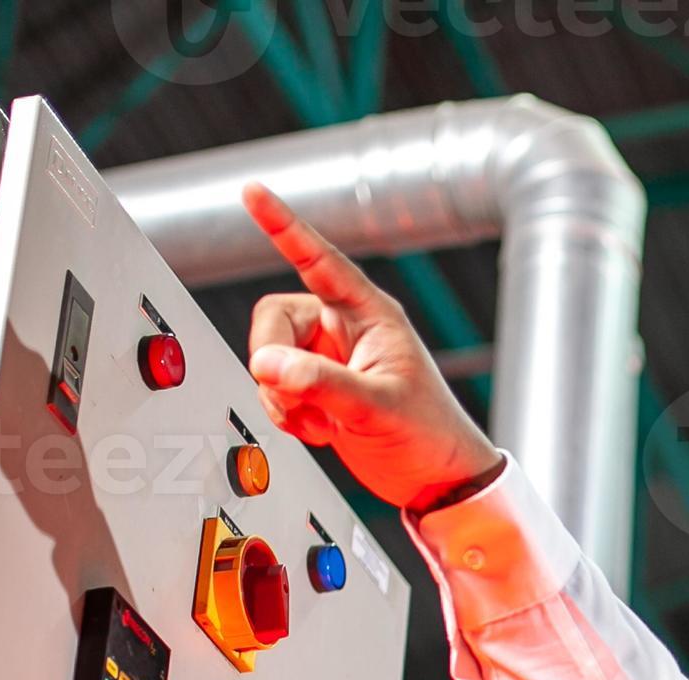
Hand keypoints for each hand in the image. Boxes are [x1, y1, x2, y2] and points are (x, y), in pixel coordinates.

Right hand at [239, 183, 504, 511]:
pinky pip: (274, 387)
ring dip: (281, 395)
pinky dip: (285, 412)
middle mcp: (344, 328)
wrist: (436, 479)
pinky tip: (319, 429)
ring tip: (319, 421)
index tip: (252, 192)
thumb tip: (267, 365)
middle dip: (273, 362)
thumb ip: (321, 384)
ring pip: (268, 356)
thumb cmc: (429, 434)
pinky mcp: (316, 388)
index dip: (283, 224)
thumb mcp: (377, 408)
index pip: (318, 258)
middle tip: (295, 397)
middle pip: (274, 320)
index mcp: (368, 314)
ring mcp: (328, 359)